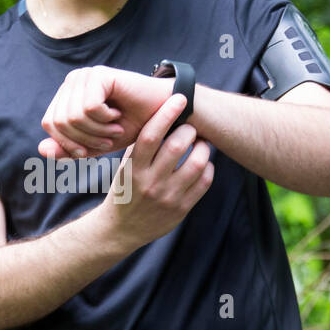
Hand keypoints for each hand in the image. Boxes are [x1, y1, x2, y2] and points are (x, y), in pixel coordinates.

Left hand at [38, 65, 172, 158]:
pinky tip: (117, 116)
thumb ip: (69, 149)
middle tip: (107, 141)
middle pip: (58, 121)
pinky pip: (89, 107)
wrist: (162, 115)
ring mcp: (85, 75)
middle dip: (83, 140)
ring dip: (97, 132)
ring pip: (73, 116)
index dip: (67, 144)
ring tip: (114, 130)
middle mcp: (73, 81)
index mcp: (67, 95)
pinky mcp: (99, 75)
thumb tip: (41, 149)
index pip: (49, 123)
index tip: (89, 152)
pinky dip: (104, 120)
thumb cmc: (130, 127)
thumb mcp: (95, 145)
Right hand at [97, 90, 213, 249]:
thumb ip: (141, 147)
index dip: (166, 113)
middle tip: (190, 127)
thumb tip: (162, 115)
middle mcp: (149, 183)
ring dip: (202, 148)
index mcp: (132, 169)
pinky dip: (207, 167)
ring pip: (196, 164)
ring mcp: (167, 198)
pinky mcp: (181, 209)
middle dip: (188, 130)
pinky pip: (204, 182)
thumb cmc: (124, 191)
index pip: (150, 136)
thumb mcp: (124, 168)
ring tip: (200, 144)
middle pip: (176, 146)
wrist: (121, 230)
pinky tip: (202, 163)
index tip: (180, 98)